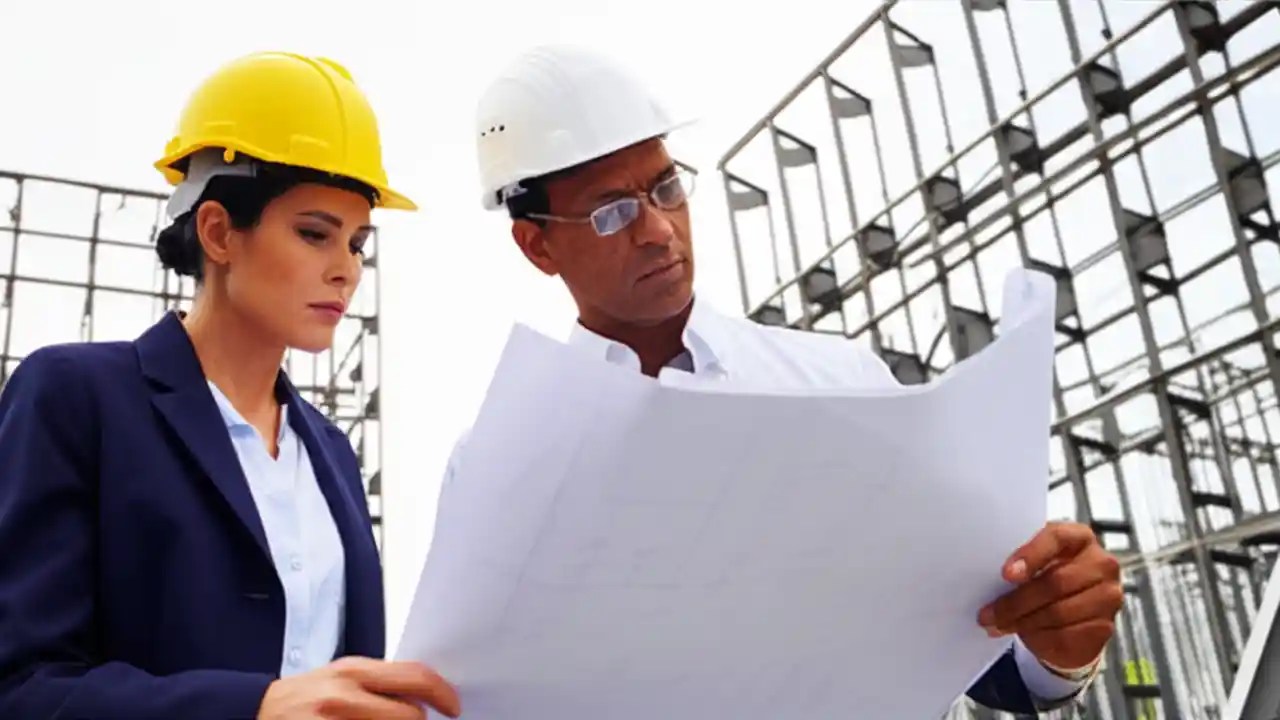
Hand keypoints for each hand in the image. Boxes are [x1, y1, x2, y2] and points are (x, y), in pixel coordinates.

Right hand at [257, 656, 460, 719]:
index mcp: (353, 671)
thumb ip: (379, 683)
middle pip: (411, 716)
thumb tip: (423, 694)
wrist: (250, 712)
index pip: (416, 677)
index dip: (444, 694)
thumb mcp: (340, 678)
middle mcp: (343, 695)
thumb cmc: (301, 699)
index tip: (454, 708)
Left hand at [978, 521, 1121, 670]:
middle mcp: (1101, 564)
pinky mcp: (1105, 627)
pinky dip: (1039, 637)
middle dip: (1015, 601)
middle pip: (1055, 582)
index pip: (1057, 537)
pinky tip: (1023, 635)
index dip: (1031, 555)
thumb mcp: (1035, 562)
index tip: (1006, 574)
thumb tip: (986, 575)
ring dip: (1021, 622)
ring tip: (997, 625)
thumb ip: (1022, 562)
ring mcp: (1108, 597)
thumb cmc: (1048, 578)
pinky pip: (1066, 634)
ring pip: (1058, 612)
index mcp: (1079, 537)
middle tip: (987, 613)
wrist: (1073, 614)